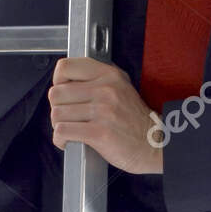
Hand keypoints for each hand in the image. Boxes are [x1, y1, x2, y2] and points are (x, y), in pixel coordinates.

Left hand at [48, 57, 163, 174]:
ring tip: (70, 130)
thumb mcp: (121, 88)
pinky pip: (62, 131)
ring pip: (57, 114)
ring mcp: (102, 111)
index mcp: (109, 75)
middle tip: (67, 117)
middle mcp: (105, 90)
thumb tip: (65, 82)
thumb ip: (97, 80)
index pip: (65, 67)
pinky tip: (68, 142)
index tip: (63, 94)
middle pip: (56, 93)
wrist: (155, 144)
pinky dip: (60, 140)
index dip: (57, 82)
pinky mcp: (99, 133)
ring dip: (59, 126)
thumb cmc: (135, 121)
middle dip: (57, 108)